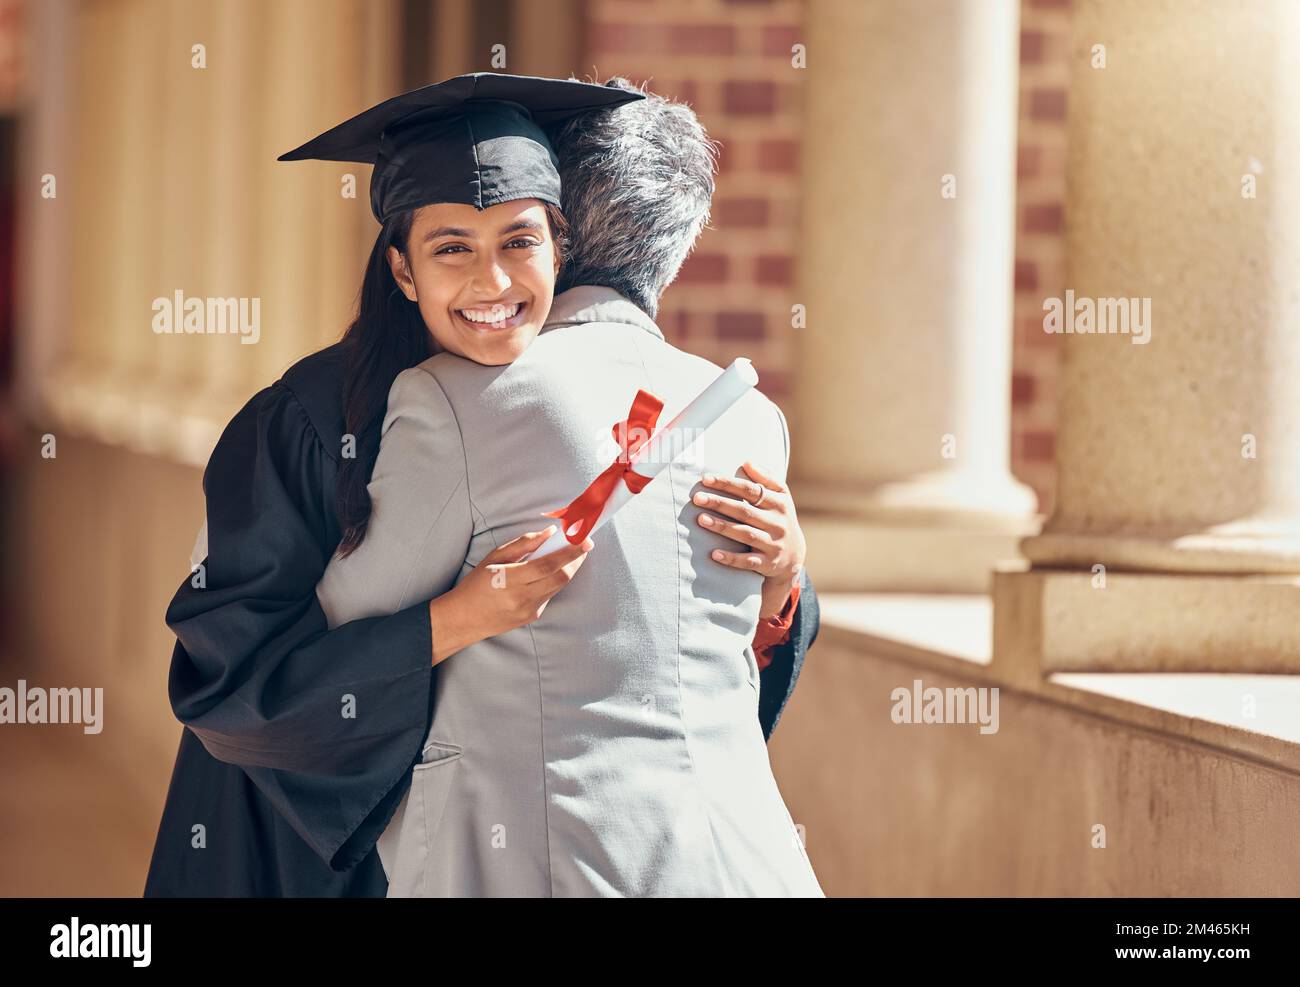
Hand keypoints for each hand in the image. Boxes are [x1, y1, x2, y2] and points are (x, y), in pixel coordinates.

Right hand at [427, 525, 593, 663]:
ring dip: (568, 570)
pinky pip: (549, 596)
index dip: (569, 552)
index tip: (583, 540)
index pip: (547, 565)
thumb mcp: (495, 557)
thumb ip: (523, 543)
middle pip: (560, 578)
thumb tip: (549, 533)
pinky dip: (554, 582)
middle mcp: (522, 597)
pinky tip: (550, 573)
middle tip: (584, 546)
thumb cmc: (477, 584)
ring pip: (558, 587)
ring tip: (572, 556)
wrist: (464, 618)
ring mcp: (529, 610)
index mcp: (510, 579)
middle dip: (576, 561)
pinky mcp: (532, 617)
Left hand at [693, 461, 805, 618]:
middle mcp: (778, 523)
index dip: (727, 483)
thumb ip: (765, 478)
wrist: (794, 556)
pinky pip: (748, 561)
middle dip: (720, 503)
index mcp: (779, 503)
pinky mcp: (768, 563)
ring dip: (722, 527)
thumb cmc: (779, 518)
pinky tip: (714, 553)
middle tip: (697, 498)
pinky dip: (731, 558)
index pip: (750, 490)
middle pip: (745, 511)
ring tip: (701, 519)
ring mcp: (773, 544)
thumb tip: (747, 462)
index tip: (705, 479)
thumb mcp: (780, 497)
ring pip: (745, 534)